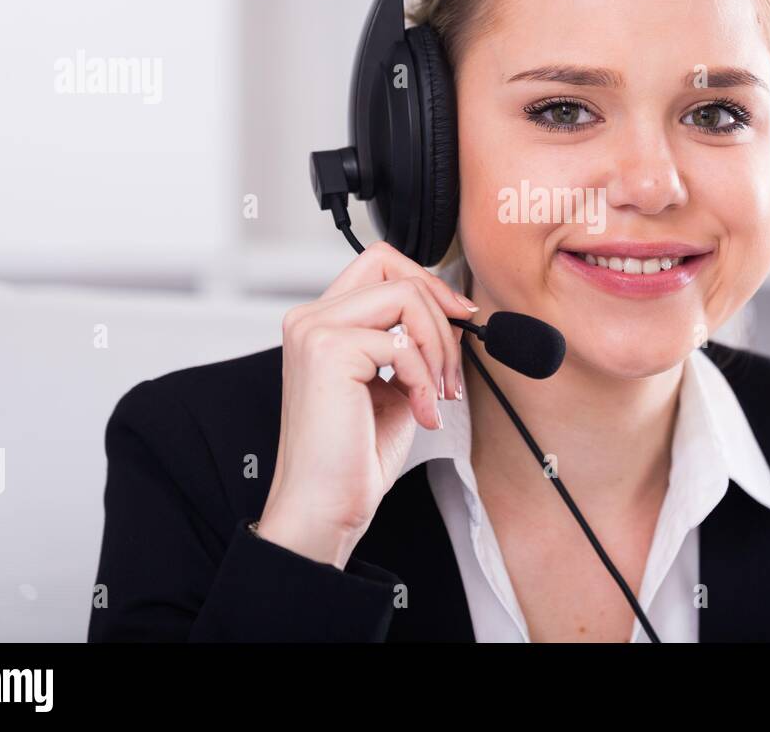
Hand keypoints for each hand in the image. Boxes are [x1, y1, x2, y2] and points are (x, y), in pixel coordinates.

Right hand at [256, 242, 476, 567]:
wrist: (325, 506)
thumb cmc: (354, 456)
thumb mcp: (394, 384)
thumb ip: (411, 343)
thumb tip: (451, 311)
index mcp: (321, 322)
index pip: (379, 263)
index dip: (427, 283)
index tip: (460, 317)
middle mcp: (310, 318)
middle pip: (393, 267)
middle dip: (439, 311)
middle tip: (452, 366)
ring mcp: (315, 330)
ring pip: (405, 295)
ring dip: (438, 346)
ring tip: (439, 393)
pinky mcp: (329, 350)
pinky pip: (403, 342)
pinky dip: (425, 379)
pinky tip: (421, 413)